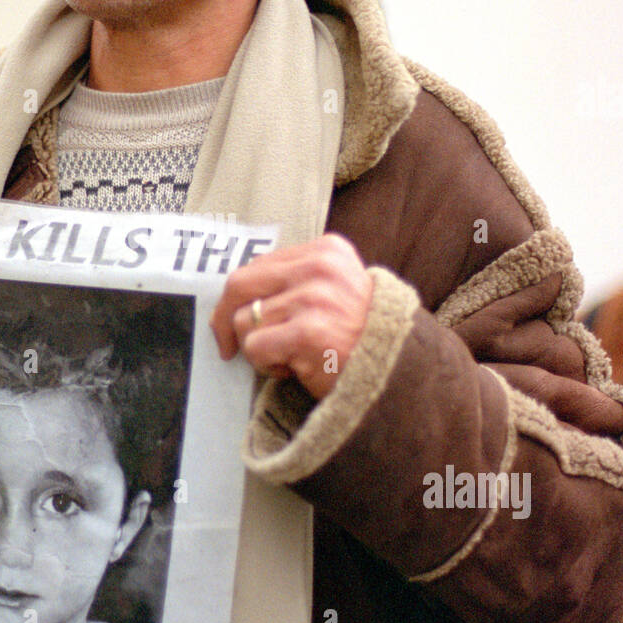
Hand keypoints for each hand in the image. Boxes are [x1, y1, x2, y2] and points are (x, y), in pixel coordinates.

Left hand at [210, 234, 372, 400]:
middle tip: (227, 344)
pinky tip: (294, 369)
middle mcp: (320, 268)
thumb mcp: (337, 289)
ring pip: (244, 321)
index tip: (234, 317)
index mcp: (327, 251)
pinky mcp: (308, 333)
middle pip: (240, 284)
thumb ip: (295, 281)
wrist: (398, 371)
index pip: (259, 264)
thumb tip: (237, 294)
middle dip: (224, 317)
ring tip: (290, 357)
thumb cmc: (359, 336)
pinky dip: (267, 365)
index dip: (240, 295)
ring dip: (258, 348)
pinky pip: (255, 347)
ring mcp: (314, 299)